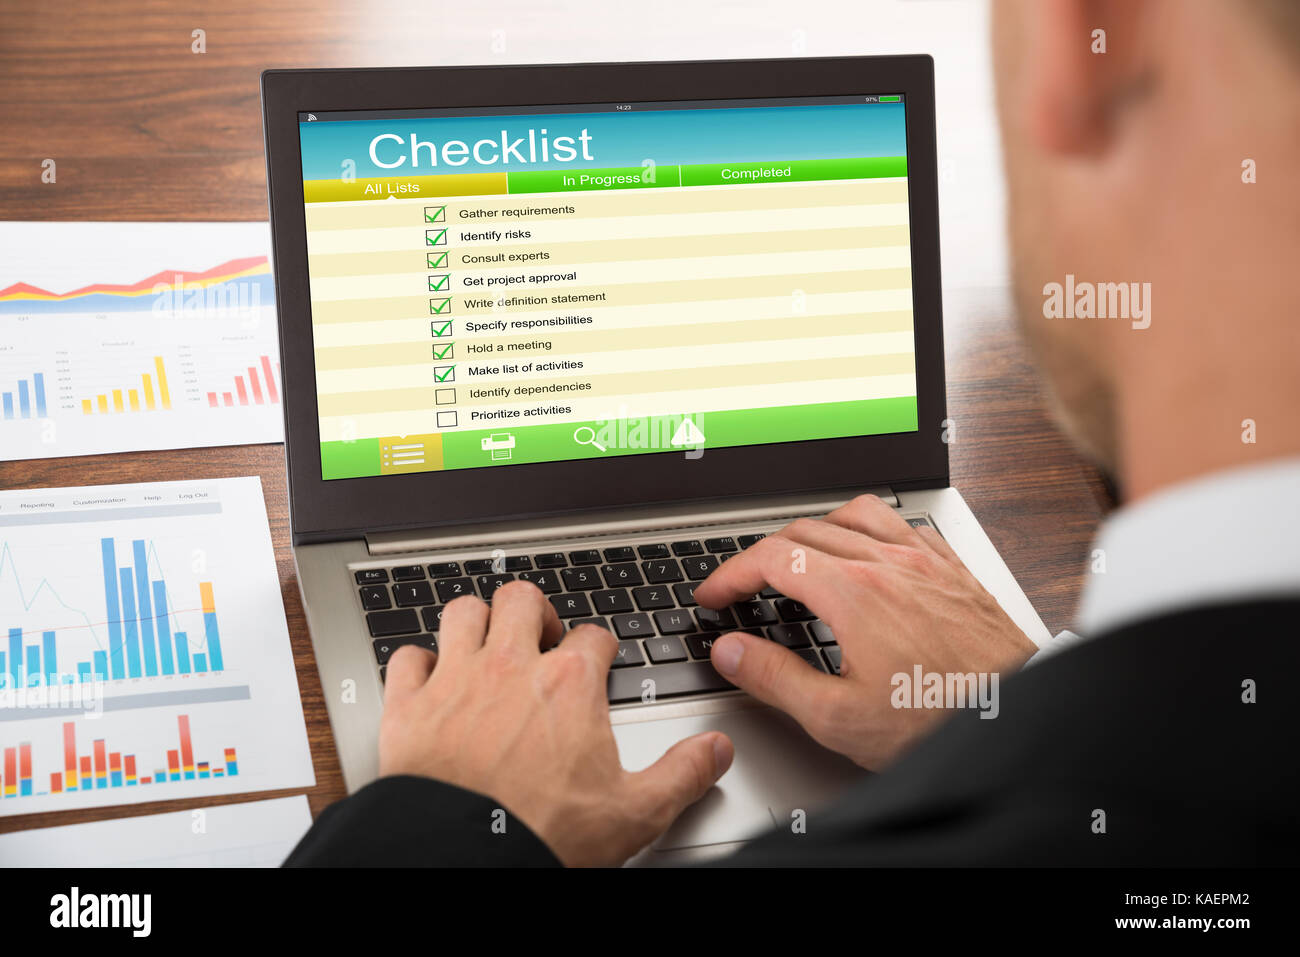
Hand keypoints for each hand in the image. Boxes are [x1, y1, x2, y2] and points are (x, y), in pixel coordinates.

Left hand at [377, 580, 733, 865]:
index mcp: (570, 684)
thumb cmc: (542, 834)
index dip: (600, 647)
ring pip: (462, 612)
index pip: (594, 635)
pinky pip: (406, 657)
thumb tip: (715, 751)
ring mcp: (456, 680)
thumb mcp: (634, 812)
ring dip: (475, 621)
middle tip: (541, 638)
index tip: (598, 662)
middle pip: (523, 600)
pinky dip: (418, 662)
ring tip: (487, 642)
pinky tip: (430, 678)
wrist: (464, 859)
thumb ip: (682, 773)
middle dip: (535, 611)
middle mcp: (511, 668)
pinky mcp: (409, 706)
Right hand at [694, 494, 1036, 769]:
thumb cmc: (940, 720)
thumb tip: (731, 652)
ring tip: (797, 558)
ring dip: (813, 530)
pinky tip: (868, 553)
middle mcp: (888, 563)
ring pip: (853, 514)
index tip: (714, 596)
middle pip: (804, 531)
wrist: (1020, 716)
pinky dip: (867, 529)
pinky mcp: (952, 568)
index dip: (730, 574)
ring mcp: (924, 560)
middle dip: (761, 555)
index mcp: (853, 593)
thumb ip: (774, 678)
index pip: (771, 558)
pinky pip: (901, 523)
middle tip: (742, 586)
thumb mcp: (838, 717)